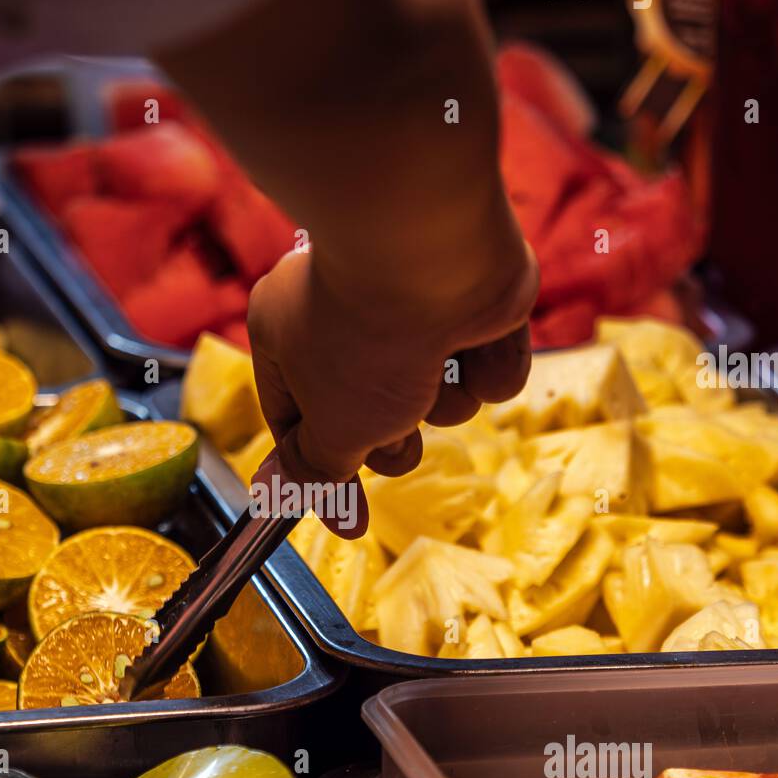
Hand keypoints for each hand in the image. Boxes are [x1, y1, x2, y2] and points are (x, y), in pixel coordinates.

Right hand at [246, 240, 538, 537]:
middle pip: (371, 408)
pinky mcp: (478, 302)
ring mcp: (418, 303)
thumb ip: (320, 471)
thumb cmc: (366, 339)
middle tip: (398, 439)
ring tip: (438, 379)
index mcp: (288, 331)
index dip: (323, 471)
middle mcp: (350, 312)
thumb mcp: (332, 428)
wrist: (437, 256)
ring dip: (443, 403)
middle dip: (392, 436)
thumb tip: (302, 502)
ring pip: (436, 392)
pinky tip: (480, 345)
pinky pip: (487, 365)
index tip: (349, 520)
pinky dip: (488, 369)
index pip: (296, 417)